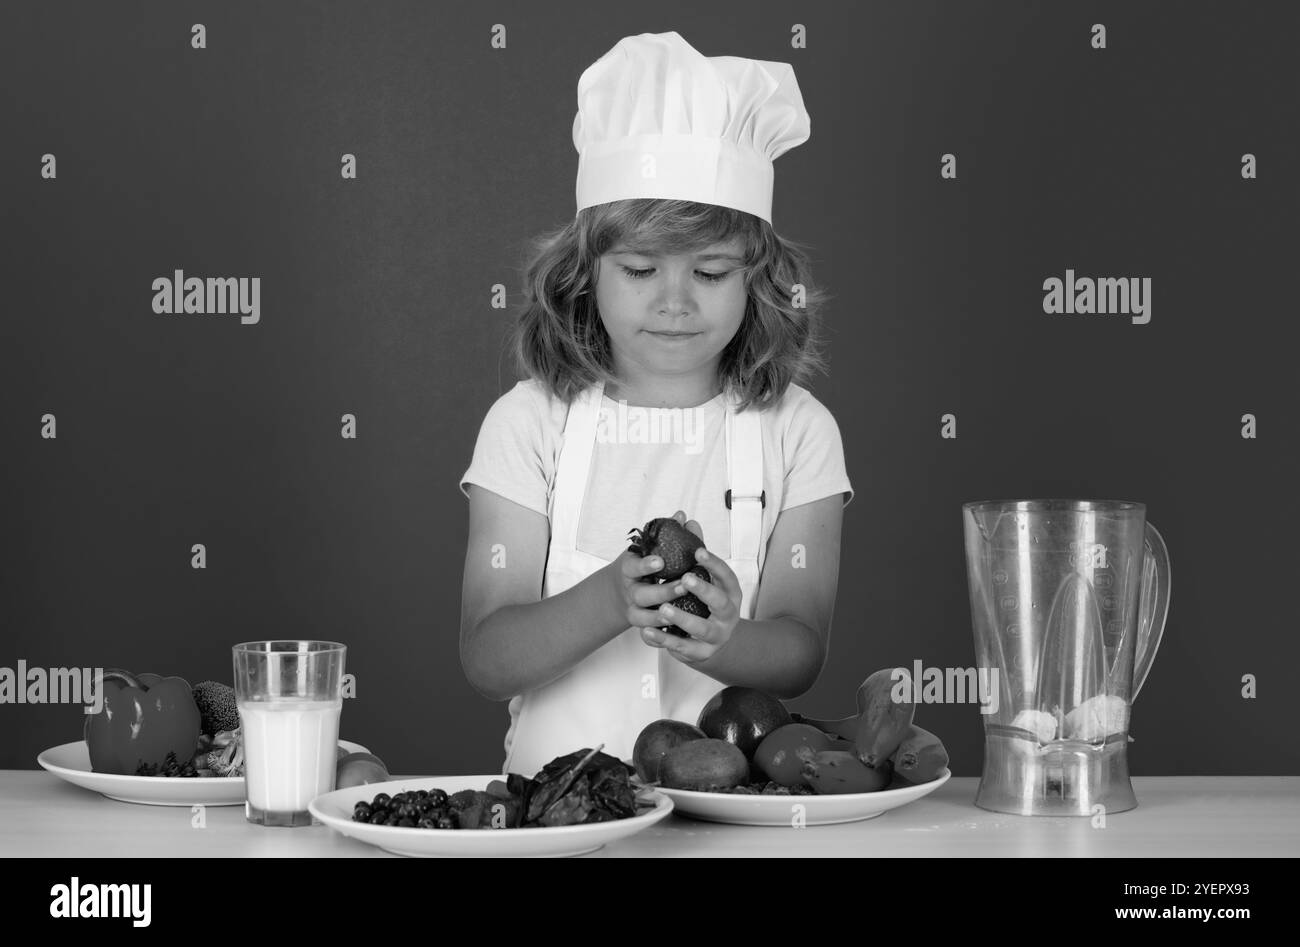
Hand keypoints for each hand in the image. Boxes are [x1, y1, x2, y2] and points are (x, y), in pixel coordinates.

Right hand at [607, 519, 689, 630]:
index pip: (633, 567)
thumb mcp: (649, 549)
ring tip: (681, 610)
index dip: (645, 565)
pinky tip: (676, 631)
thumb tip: (683, 516)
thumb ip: (668, 534)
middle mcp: (629, 590)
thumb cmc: (640, 566)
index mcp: (629, 569)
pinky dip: (659, 634)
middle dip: (663, 591)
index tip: (660, 561)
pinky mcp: (639, 626)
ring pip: (644, 617)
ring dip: (662, 616)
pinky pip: (648, 633)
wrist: (619, 592)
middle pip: (643, 595)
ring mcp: (633, 610)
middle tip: (684, 584)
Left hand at [641, 524, 740, 665]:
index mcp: (731, 592)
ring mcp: (716, 636)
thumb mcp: (703, 576)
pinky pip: (682, 647)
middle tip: (684, 579)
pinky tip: (647, 631)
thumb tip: (684, 518)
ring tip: (664, 608)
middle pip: (720, 603)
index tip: (698, 551)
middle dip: (704, 591)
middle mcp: (728, 614)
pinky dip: (664, 640)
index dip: (714, 564)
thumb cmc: (705, 602)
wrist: (711, 642)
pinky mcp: (701, 653)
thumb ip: (694, 549)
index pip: (727, 576)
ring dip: (682, 618)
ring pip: (701, 629)